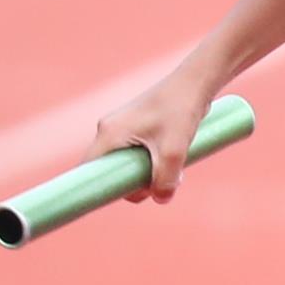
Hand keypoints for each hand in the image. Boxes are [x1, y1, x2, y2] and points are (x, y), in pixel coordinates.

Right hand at [86, 75, 216, 200]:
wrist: (195, 84)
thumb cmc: (181, 111)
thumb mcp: (174, 151)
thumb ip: (165, 179)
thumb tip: (160, 199)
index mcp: (109, 134)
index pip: (89, 169)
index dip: (96, 188)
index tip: (111, 200)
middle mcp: (110, 130)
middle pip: (109, 169)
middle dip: (132, 183)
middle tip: (159, 184)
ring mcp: (122, 127)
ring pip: (126, 163)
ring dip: (145, 173)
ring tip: (172, 169)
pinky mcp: (137, 127)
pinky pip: (136, 153)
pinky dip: (151, 162)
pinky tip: (173, 160)